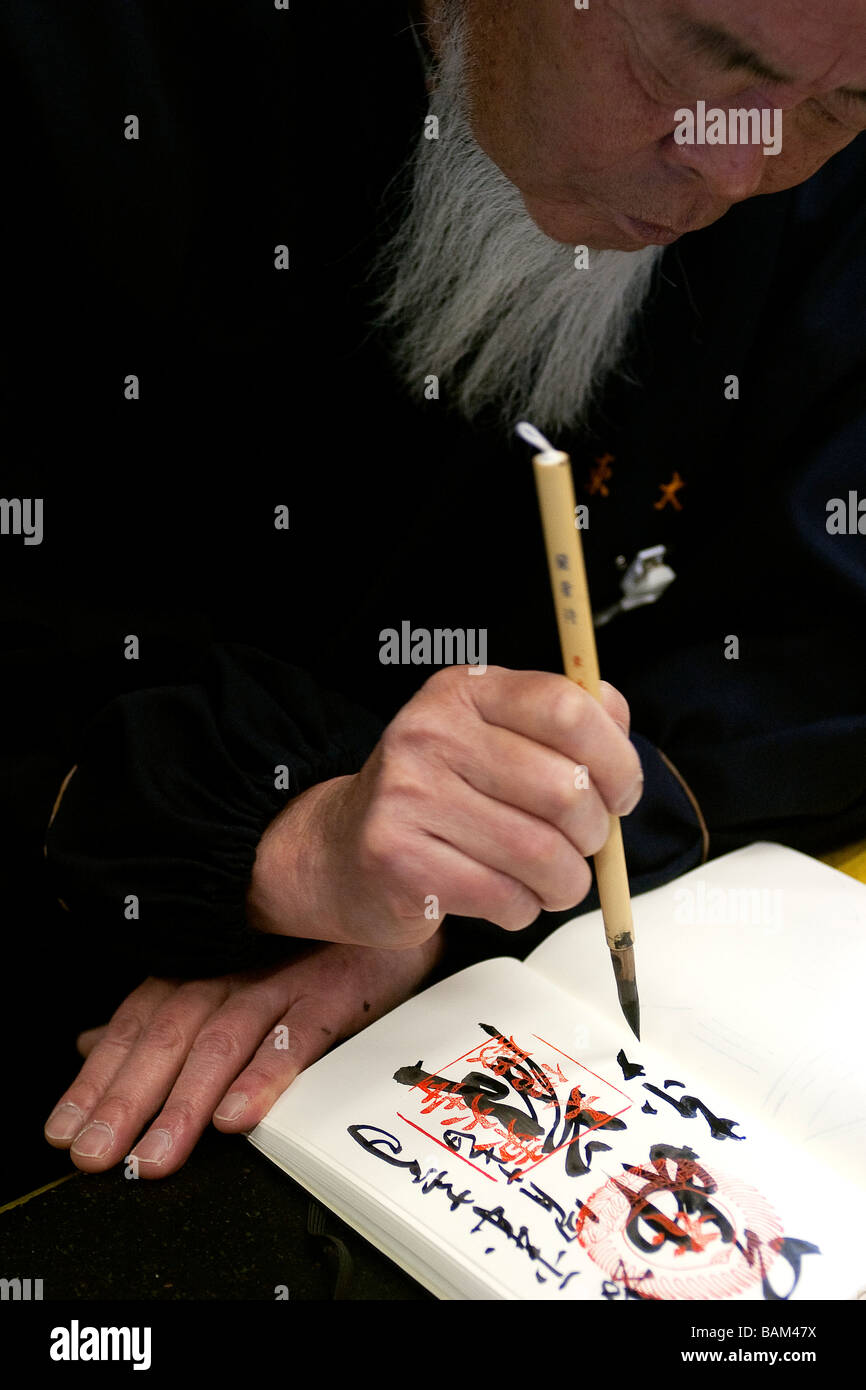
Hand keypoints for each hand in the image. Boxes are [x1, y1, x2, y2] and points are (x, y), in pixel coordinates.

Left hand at [43, 934, 443, 1177]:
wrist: (385, 906)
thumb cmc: (306, 949)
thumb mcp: (227, 976)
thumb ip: (161, 1015)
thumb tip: (91, 1045)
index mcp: (201, 970)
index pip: (136, 1024)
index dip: (99, 1078)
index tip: (65, 1130)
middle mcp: (232, 972)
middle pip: (168, 1036)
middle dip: (128, 1099)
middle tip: (99, 1156)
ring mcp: (282, 980)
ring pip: (222, 1041)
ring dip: (185, 1101)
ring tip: (157, 1154)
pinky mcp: (332, 992)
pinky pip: (295, 1037)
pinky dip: (264, 1075)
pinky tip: (237, 1117)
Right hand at [246, 665, 641, 949]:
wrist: (341, 851)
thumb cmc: (436, 796)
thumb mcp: (491, 735)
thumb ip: (562, 722)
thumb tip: (619, 722)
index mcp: (463, 691)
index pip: (567, 708)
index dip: (616, 758)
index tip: (621, 793)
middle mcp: (430, 733)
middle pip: (565, 788)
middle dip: (594, 832)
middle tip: (583, 845)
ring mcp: (409, 797)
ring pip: (542, 853)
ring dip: (565, 881)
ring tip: (551, 880)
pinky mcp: (401, 863)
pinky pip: (505, 897)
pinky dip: (524, 908)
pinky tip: (507, 897)